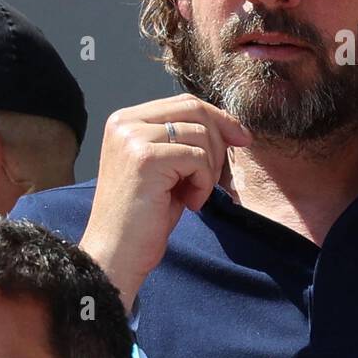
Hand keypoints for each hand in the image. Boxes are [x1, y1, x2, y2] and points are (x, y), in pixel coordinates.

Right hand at [80, 95, 251, 310]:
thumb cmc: (144, 217)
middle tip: (216, 176)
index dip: (219, 118)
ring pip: (201, 135)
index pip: (184, 102)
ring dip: (209, 169)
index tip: (241, 138)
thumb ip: (184, 140)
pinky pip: (197, 158)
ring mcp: (132, 138)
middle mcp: (125, 122)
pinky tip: (189, 203)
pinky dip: (204, 183)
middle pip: (195, 110)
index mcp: (126, 120)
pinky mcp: (145, 158)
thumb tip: (231, 125)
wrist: (116, 255)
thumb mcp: (167, 169)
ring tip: (193, 194)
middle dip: (220, 141)